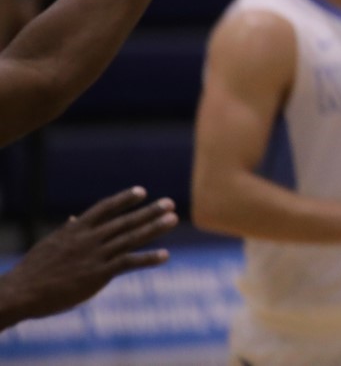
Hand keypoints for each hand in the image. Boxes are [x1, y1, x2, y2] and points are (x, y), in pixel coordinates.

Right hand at [0, 187, 176, 326]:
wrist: (23, 292)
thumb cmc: (34, 270)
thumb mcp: (51, 244)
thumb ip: (68, 231)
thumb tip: (75, 218)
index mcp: (76, 230)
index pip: (105, 208)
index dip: (124, 199)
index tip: (142, 191)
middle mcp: (89, 239)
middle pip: (124, 221)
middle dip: (148, 211)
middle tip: (170, 203)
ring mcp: (95, 256)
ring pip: (130, 238)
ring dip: (154, 228)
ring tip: (173, 219)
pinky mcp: (99, 274)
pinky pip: (128, 263)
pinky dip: (148, 259)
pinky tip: (165, 255)